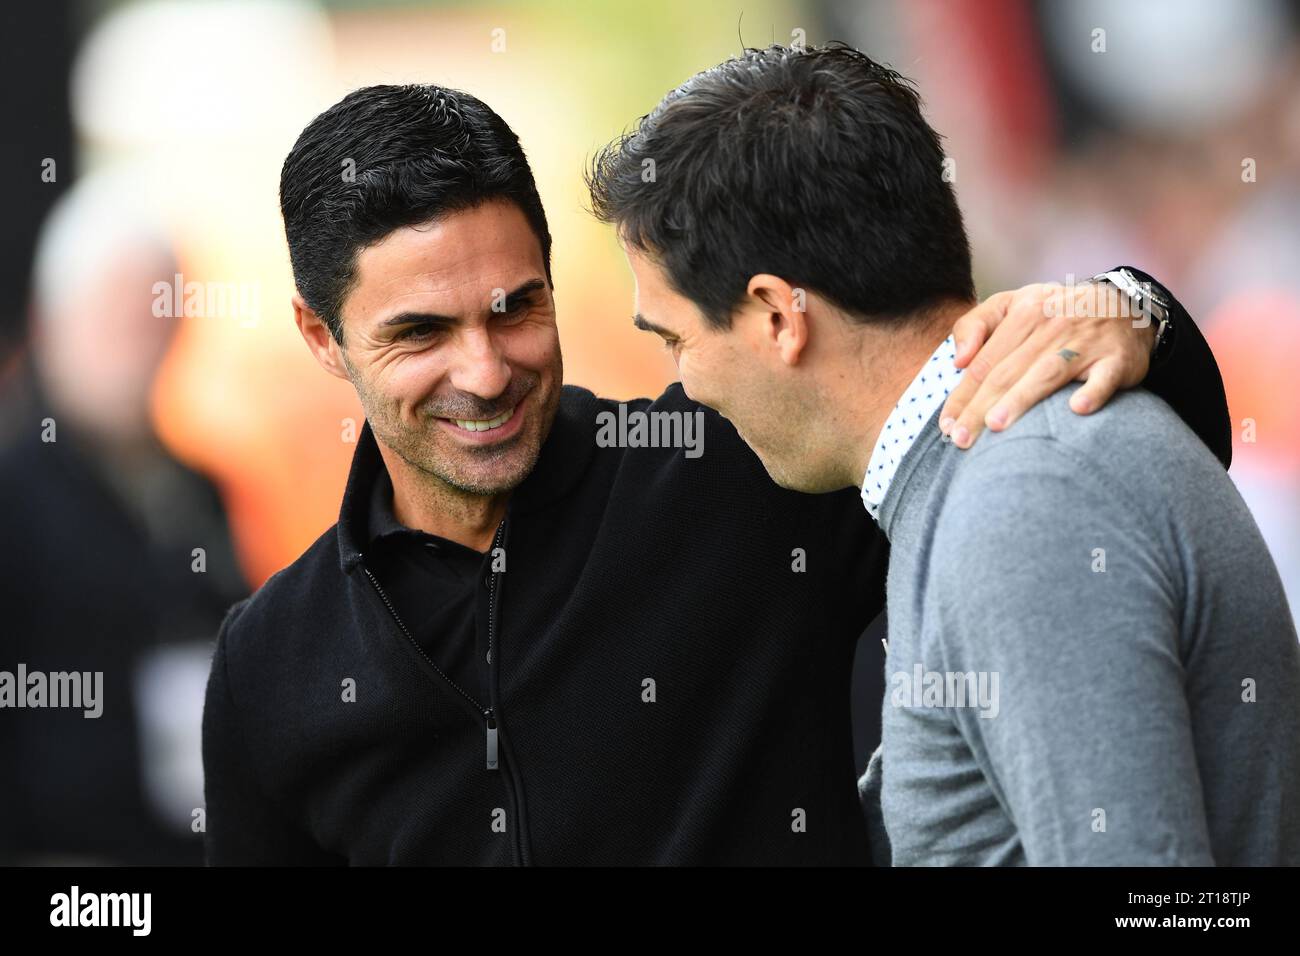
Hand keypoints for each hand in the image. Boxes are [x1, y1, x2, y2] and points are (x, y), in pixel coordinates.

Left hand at [939, 281, 1155, 448]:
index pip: (983, 362)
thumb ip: (976, 324)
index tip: (946, 424)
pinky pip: (1103, 378)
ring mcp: (1085, 344)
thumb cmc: (1055, 313)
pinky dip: (1093, 392)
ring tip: (997, 425)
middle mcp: (1052, 327)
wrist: (1127, 306)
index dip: (962, 394)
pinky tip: (1077, 409)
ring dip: (1022, 399)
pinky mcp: (1116, 360)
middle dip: (980, 407)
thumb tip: (958, 360)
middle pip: (1007, 373)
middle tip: (960, 439)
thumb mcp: (1014, 303)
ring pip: (1047, 373)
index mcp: (1023, 315)